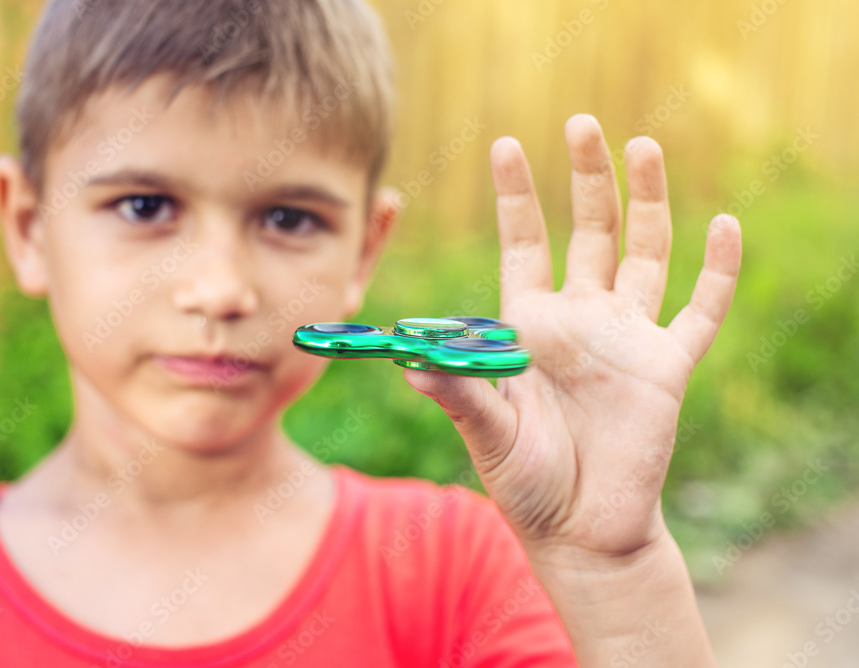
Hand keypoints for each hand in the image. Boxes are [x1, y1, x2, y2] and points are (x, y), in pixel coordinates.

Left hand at [403, 114, 740, 560]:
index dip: (515, 196)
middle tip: (580, 122)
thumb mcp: (487, 432)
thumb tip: (408, 358)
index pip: (522, 243)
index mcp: (528, 325)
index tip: (504, 145)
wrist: (580, 529)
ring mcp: (626, 338)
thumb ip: (458, 391)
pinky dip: (717, 270)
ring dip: (646, 201)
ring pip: (643, 251)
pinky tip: (725, 225)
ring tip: (643, 145)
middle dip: (585, 178)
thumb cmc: (525, 481)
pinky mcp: (667, 367)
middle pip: (586, 230)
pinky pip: (700, 310)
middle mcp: (578, 320)